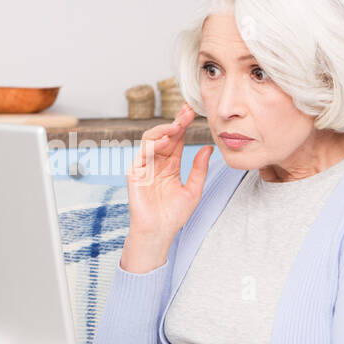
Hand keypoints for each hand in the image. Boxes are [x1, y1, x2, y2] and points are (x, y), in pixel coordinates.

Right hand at [126, 100, 212, 255]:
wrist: (159, 232)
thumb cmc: (173, 215)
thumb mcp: (193, 189)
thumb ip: (199, 169)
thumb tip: (208, 148)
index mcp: (170, 165)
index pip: (176, 139)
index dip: (183, 125)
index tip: (193, 112)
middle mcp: (156, 162)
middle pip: (164, 135)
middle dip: (175, 121)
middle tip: (187, 111)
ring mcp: (144, 166)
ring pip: (150, 139)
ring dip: (164, 130)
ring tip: (177, 125)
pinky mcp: (135, 173)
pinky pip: (142, 153)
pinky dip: (154, 145)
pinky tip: (166, 141)